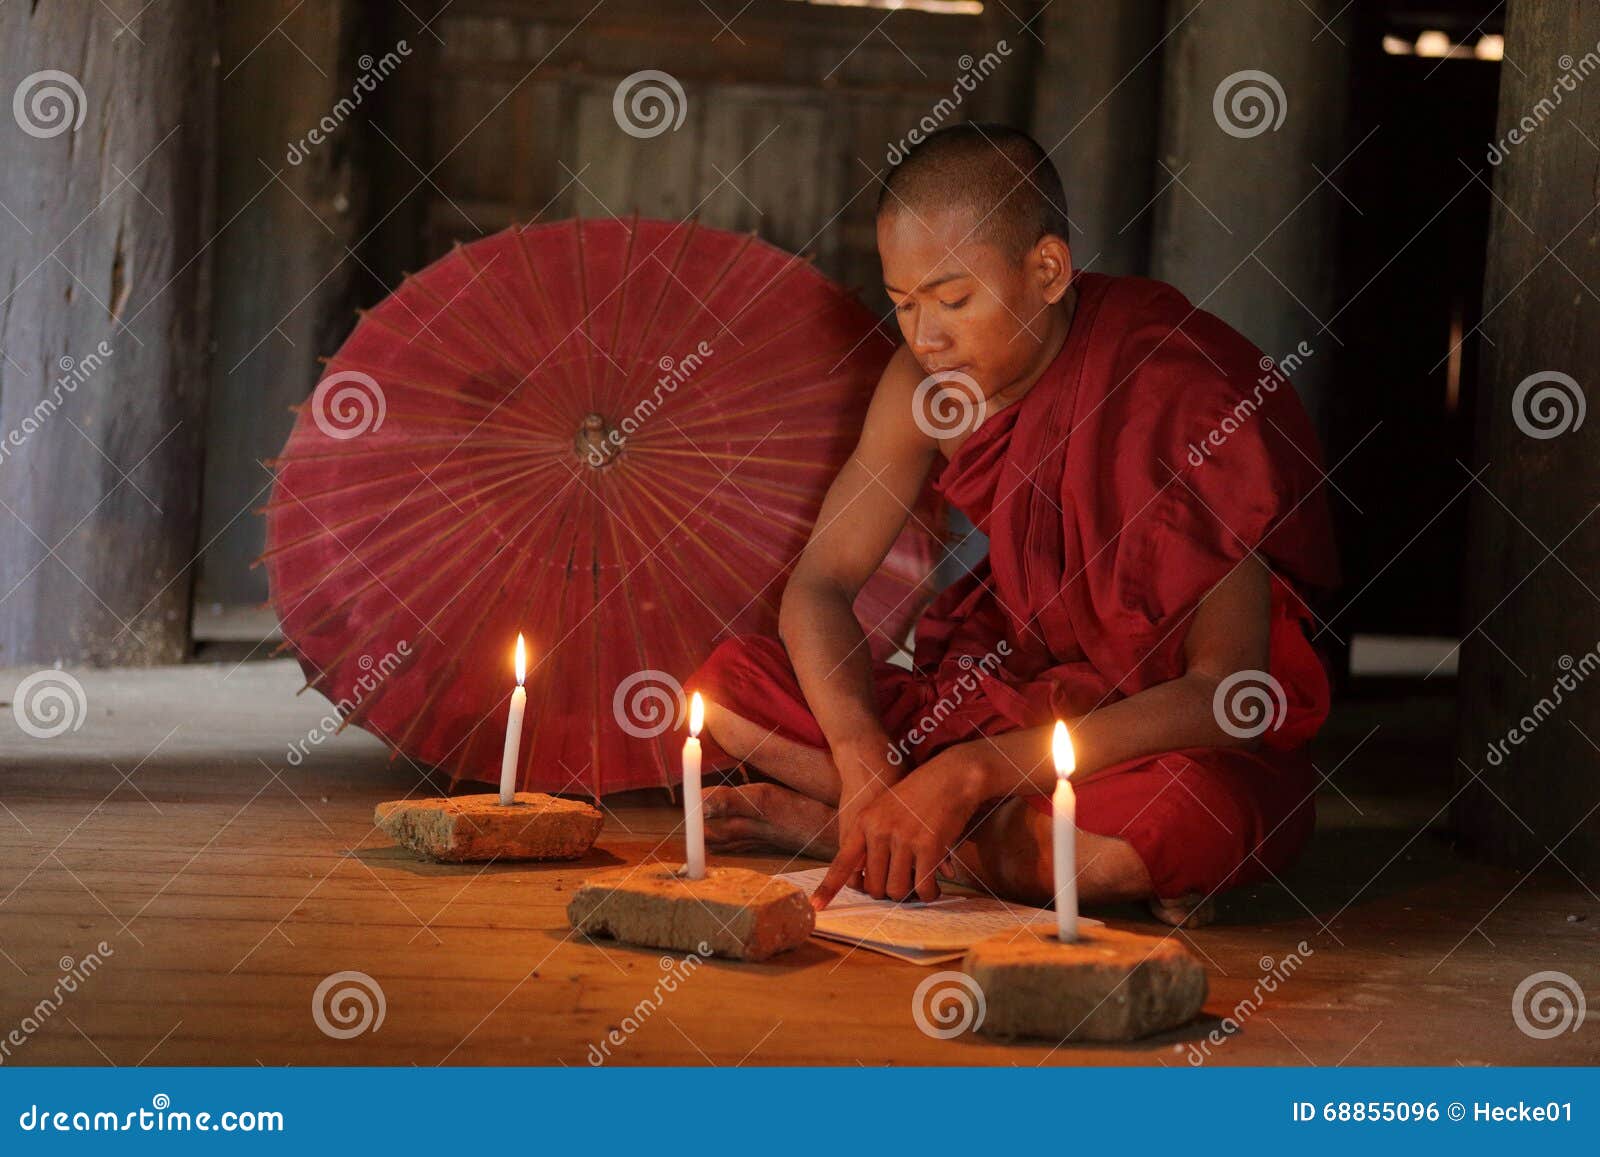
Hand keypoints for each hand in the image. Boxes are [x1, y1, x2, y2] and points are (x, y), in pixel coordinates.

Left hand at [812, 743, 988, 908]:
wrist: (949, 776)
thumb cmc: (917, 794)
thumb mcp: (883, 808)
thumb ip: (872, 839)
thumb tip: (864, 877)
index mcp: (864, 823)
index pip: (842, 862)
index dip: (828, 887)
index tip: (817, 906)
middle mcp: (879, 831)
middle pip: (874, 886)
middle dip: (888, 892)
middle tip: (902, 887)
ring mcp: (903, 839)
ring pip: (897, 889)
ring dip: (909, 895)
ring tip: (920, 887)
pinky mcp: (928, 846)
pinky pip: (923, 886)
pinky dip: (930, 893)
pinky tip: (935, 888)